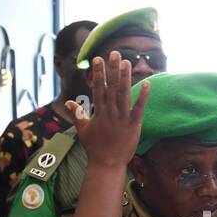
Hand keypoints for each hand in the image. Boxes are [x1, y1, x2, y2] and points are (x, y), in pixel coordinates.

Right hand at [69, 53, 149, 168]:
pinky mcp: (134, 124)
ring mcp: (123, 118)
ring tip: (126, 61)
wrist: (107, 164)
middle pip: (112, 86)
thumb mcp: (82, 130)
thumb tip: (69, 101)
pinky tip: (147, 82)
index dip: (98, 73)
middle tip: (114, 53)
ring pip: (124, 93)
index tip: (97, 59)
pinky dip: (143, 96)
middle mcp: (111, 112)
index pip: (98, 88)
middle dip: (112, 69)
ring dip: (126, 77)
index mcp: (99, 112)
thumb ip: (77, 114)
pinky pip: (139, 108)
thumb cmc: (94, 147)